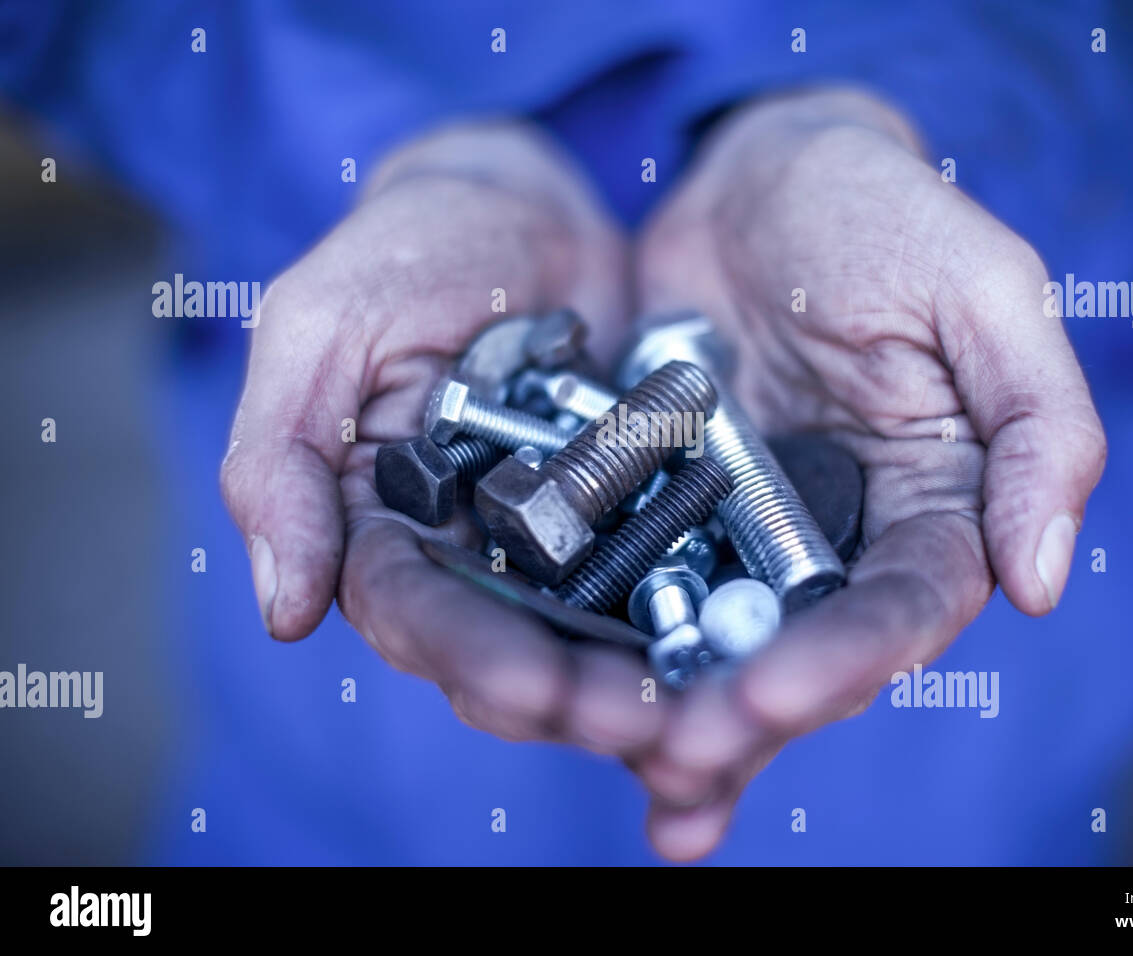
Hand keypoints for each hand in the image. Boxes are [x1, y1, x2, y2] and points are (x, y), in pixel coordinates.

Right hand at [221, 122, 671, 754]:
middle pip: (517, 653)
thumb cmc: (403, 253)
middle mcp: (472, 558)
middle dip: (574, 697)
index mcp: (383, 531)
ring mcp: (561, 546)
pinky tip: (753, 655)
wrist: (522, 207)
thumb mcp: (319, 331)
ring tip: (709, 709)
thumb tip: (281, 611)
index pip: (415, 618)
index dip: (471, 658)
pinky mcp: (639, 520)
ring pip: (598, 639)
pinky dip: (704, 622)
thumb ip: (282, 461)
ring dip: (647, 684)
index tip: (534, 690)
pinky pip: (672, 579)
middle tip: (643, 723)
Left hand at [629, 88, 1106, 858]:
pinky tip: (566, 713)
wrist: (757, 179)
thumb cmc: (886, 219)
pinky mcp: (659, 514)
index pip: (906, 605)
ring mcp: (743, 536)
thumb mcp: (986, 292)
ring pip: (715, 646)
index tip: (783, 693)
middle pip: (802, 652)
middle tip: (679, 752)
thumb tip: (1040, 583)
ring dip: (677, 718)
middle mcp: (839, 543)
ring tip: (632, 768)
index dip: (851, 657)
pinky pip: (632, 592)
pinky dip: (608, 654)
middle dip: (747, 711)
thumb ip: (1040, 427)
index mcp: (931, 507)